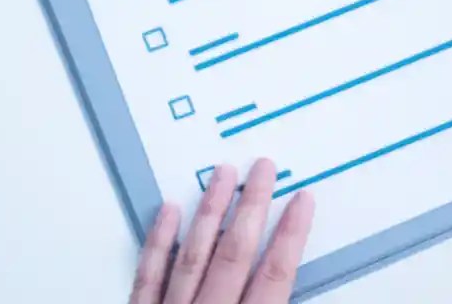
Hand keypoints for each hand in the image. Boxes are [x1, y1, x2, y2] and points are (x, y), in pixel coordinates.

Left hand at [128, 160, 314, 303]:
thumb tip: (288, 282)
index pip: (275, 274)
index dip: (291, 234)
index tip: (302, 199)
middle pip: (235, 254)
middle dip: (252, 207)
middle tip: (263, 168)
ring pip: (194, 256)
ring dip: (211, 212)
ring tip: (222, 174)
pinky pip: (148, 277)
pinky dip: (159, 243)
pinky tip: (169, 212)